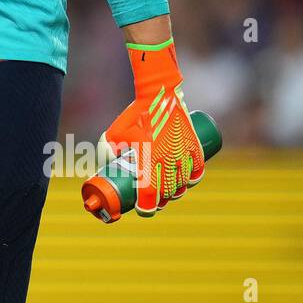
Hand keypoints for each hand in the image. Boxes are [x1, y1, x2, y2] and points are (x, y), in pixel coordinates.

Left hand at [97, 38, 204, 215]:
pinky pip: (197, 172)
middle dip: (160, 202)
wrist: (160, 93)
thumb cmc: (135, 113)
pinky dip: (192, 180)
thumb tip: (108, 165)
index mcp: (149, 159)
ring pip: (183, 185)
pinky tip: (186, 183)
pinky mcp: (195, 148)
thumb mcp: (114, 132)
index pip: (149, 195)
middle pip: (167, 193)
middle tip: (152, 202)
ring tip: (168, 194)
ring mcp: (184, 155)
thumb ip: (106, 150)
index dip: (146, 207)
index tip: (142, 209)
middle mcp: (169, 160)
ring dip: (176, 193)